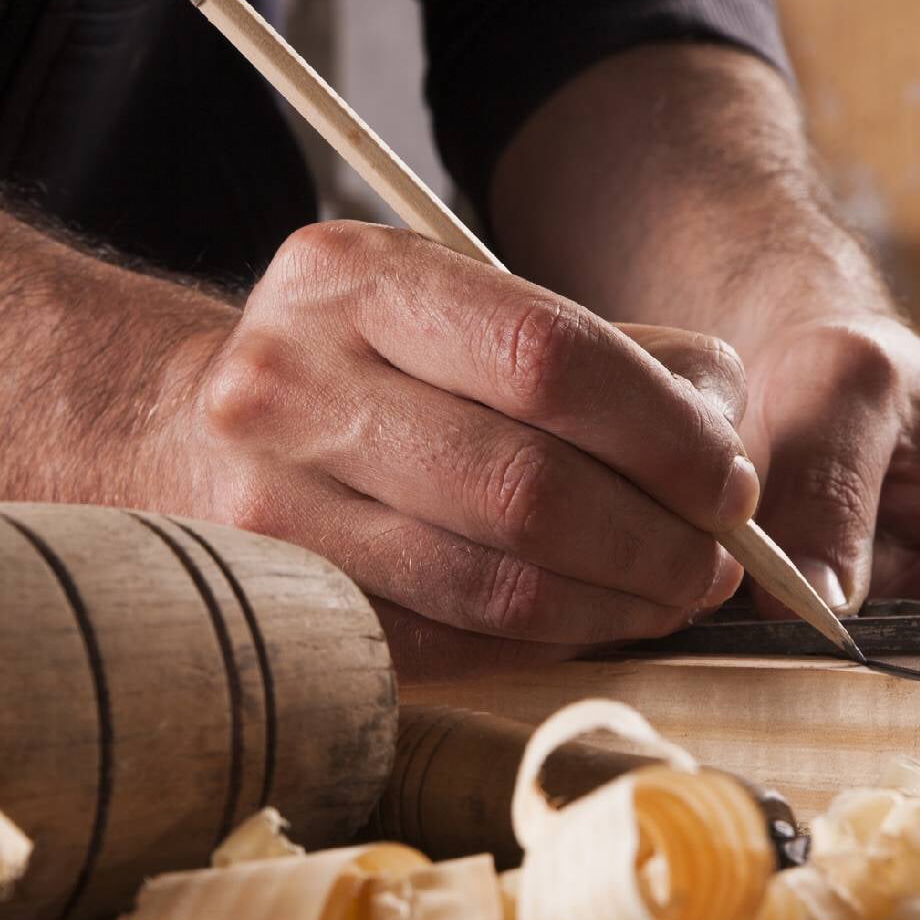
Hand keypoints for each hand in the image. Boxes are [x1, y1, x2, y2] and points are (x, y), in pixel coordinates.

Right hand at [159, 222, 753, 678]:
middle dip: (656, 538)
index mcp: (356, 277)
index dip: (664, 432)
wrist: (190, 428)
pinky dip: (541, 642)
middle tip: (718, 560)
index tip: (729, 482)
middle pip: (526, 485)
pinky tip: (586, 623)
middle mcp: (292, 380)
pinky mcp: (280, 598)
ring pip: (491, 582)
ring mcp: (269, 500)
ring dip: (614, 604)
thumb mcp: (464, 307)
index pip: (547, 356)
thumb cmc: (372, 366)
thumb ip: (606, 354)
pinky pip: (447, 642)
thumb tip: (721, 444)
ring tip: (670, 595)